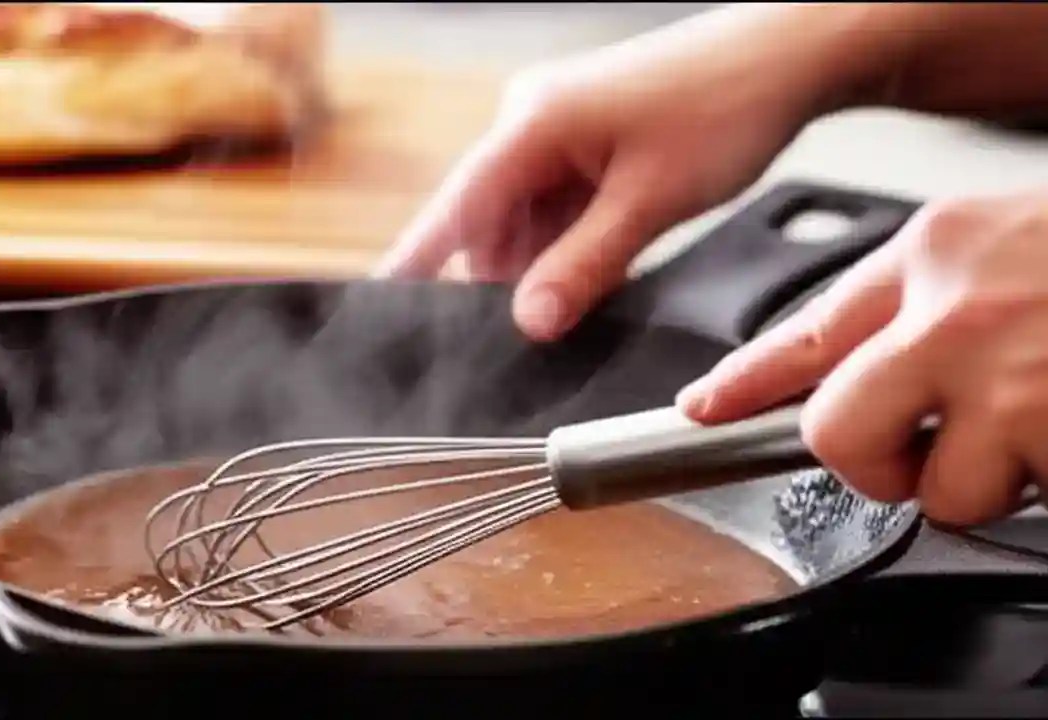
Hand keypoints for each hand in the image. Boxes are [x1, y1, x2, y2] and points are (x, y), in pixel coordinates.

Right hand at [376, 6, 883, 341]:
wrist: (788, 57)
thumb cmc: (725, 106)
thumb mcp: (649, 204)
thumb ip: (582, 267)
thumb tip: (528, 322)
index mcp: (531, 124)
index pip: (455, 207)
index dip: (419, 262)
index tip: (386, 307)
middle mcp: (530, 120)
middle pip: (488, 221)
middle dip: (510, 276)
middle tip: (543, 325)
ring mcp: (556, 128)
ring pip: (525, 218)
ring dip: (549, 260)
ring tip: (600, 277)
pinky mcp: (584, 138)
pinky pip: (556, 204)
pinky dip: (572, 239)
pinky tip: (604, 258)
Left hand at [676, 191, 1047, 525]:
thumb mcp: (1018, 231)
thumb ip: (943, 289)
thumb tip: (890, 355)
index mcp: (938, 249)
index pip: (809, 330)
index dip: (746, 380)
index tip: (703, 406)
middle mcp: (953, 313)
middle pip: (833, 433)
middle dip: (874, 465)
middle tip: (925, 455)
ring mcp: (1003, 379)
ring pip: (936, 493)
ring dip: (987, 483)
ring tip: (1040, 428)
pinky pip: (1020, 505)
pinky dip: (1046, 484)